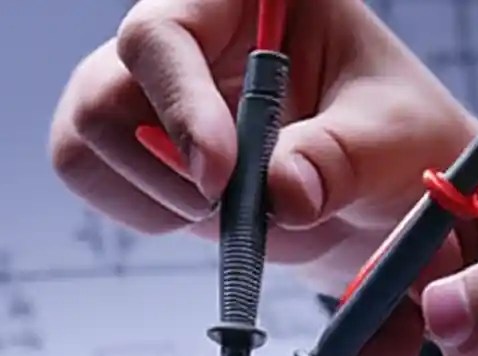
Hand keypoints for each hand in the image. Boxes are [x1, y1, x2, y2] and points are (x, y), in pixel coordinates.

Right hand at [49, 0, 477, 294]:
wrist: (371, 192)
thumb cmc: (390, 140)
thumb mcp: (393, 140)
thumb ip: (340, 159)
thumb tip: (282, 193)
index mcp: (244, 0)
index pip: (164, 32)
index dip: (179, 104)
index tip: (221, 176)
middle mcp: (179, 31)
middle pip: (104, 93)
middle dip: (168, 168)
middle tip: (237, 206)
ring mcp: (137, 84)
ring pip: (85, 142)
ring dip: (160, 198)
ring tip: (235, 208)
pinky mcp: (117, 139)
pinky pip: (88, 177)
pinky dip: (146, 213)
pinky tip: (203, 211)